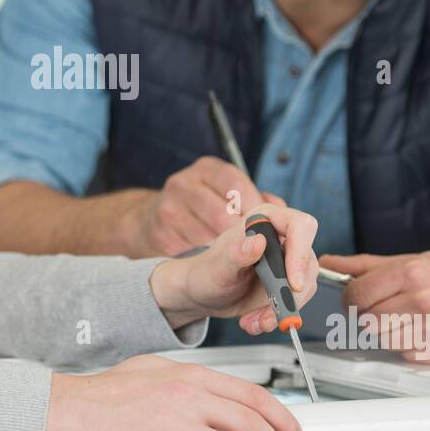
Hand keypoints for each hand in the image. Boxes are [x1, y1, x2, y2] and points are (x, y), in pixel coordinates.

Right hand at [43, 354, 304, 430]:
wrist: (68, 407)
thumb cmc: (104, 392)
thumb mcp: (153, 370)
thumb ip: (186, 380)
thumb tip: (212, 394)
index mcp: (190, 376)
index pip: (251, 394)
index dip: (280, 416)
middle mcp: (186, 396)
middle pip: (249, 422)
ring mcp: (171, 422)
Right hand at [132, 156, 285, 256]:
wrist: (149, 224)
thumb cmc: (201, 211)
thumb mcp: (225, 194)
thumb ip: (254, 199)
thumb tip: (280, 207)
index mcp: (207, 169)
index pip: (237, 185)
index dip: (255, 210)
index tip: (264, 228)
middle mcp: (183, 184)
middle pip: (224, 215)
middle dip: (242, 236)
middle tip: (253, 249)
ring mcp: (168, 210)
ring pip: (209, 238)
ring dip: (225, 252)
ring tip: (234, 256)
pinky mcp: (160, 236)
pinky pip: (193, 255)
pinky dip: (206, 261)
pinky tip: (211, 261)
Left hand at [150, 203, 319, 330]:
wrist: (203, 294)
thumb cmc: (206, 272)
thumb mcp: (218, 266)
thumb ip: (238, 254)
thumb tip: (258, 242)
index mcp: (265, 220)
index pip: (300, 227)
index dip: (301, 254)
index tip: (293, 282)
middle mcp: (281, 238)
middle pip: (307, 263)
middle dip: (289, 295)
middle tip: (270, 313)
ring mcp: (287, 263)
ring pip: (304, 287)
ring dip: (282, 310)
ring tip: (255, 321)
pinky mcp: (287, 285)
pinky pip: (296, 303)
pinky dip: (278, 317)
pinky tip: (256, 321)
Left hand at [322, 251, 429, 363]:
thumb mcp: (420, 260)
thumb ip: (371, 264)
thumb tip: (332, 262)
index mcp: (412, 272)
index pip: (357, 292)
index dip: (352, 298)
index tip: (359, 300)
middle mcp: (421, 299)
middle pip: (366, 317)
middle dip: (371, 315)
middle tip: (392, 309)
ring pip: (383, 338)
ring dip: (390, 332)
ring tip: (414, 320)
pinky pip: (405, 354)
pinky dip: (410, 347)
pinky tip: (429, 333)